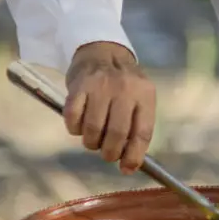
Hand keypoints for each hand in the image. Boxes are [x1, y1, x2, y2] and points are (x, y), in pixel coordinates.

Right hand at [64, 41, 155, 173]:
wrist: (100, 51)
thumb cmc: (121, 83)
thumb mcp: (138, 98)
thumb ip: (136, 126)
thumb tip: (129, 165)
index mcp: (145, 94)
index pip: (142, 132)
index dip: (134, 156)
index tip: (127, 169)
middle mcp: (125, 89)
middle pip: (118, 134)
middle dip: (110, 153)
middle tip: (106, 155)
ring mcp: (101, 87)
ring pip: (94, 130)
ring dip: (91, 143)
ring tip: (93, 139)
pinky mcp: (79, 87)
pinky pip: (73, 119)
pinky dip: (74, 129)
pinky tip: (79, 125)